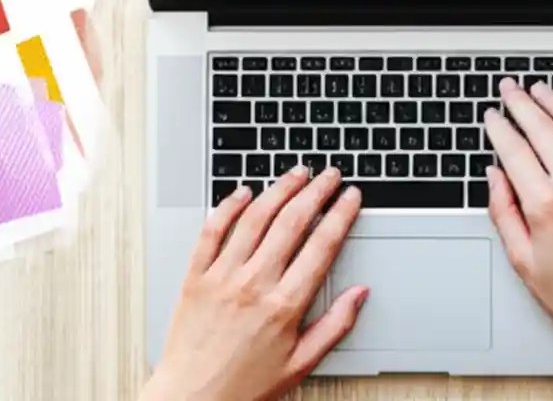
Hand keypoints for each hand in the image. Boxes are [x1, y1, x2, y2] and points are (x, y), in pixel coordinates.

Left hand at [141, 167, 367, 400]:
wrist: (192, 399)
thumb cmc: (244, 387)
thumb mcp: (301, 364)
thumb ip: (335, 326)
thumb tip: (360, 295)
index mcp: (284, 305)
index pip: (321, 246)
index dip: (341, 215)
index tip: (350, 198)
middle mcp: (253, 284)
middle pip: (292, 222)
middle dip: (316, 191)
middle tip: (329, 175)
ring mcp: (222, 276)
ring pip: (255, 217)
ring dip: (279, 189)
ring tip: (295, 174)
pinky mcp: (195, 277)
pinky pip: (212, 230)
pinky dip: (228, 207)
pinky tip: (243, 193)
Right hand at [484, 79, 552, 400]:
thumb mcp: (523, 261)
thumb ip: (504, 213)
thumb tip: (496, 178)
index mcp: (545, 205)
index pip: (515, 149)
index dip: (499, 128)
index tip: (491, 116)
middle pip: (545, 128)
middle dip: (522, 104)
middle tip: (510, 89)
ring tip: (543, 92)